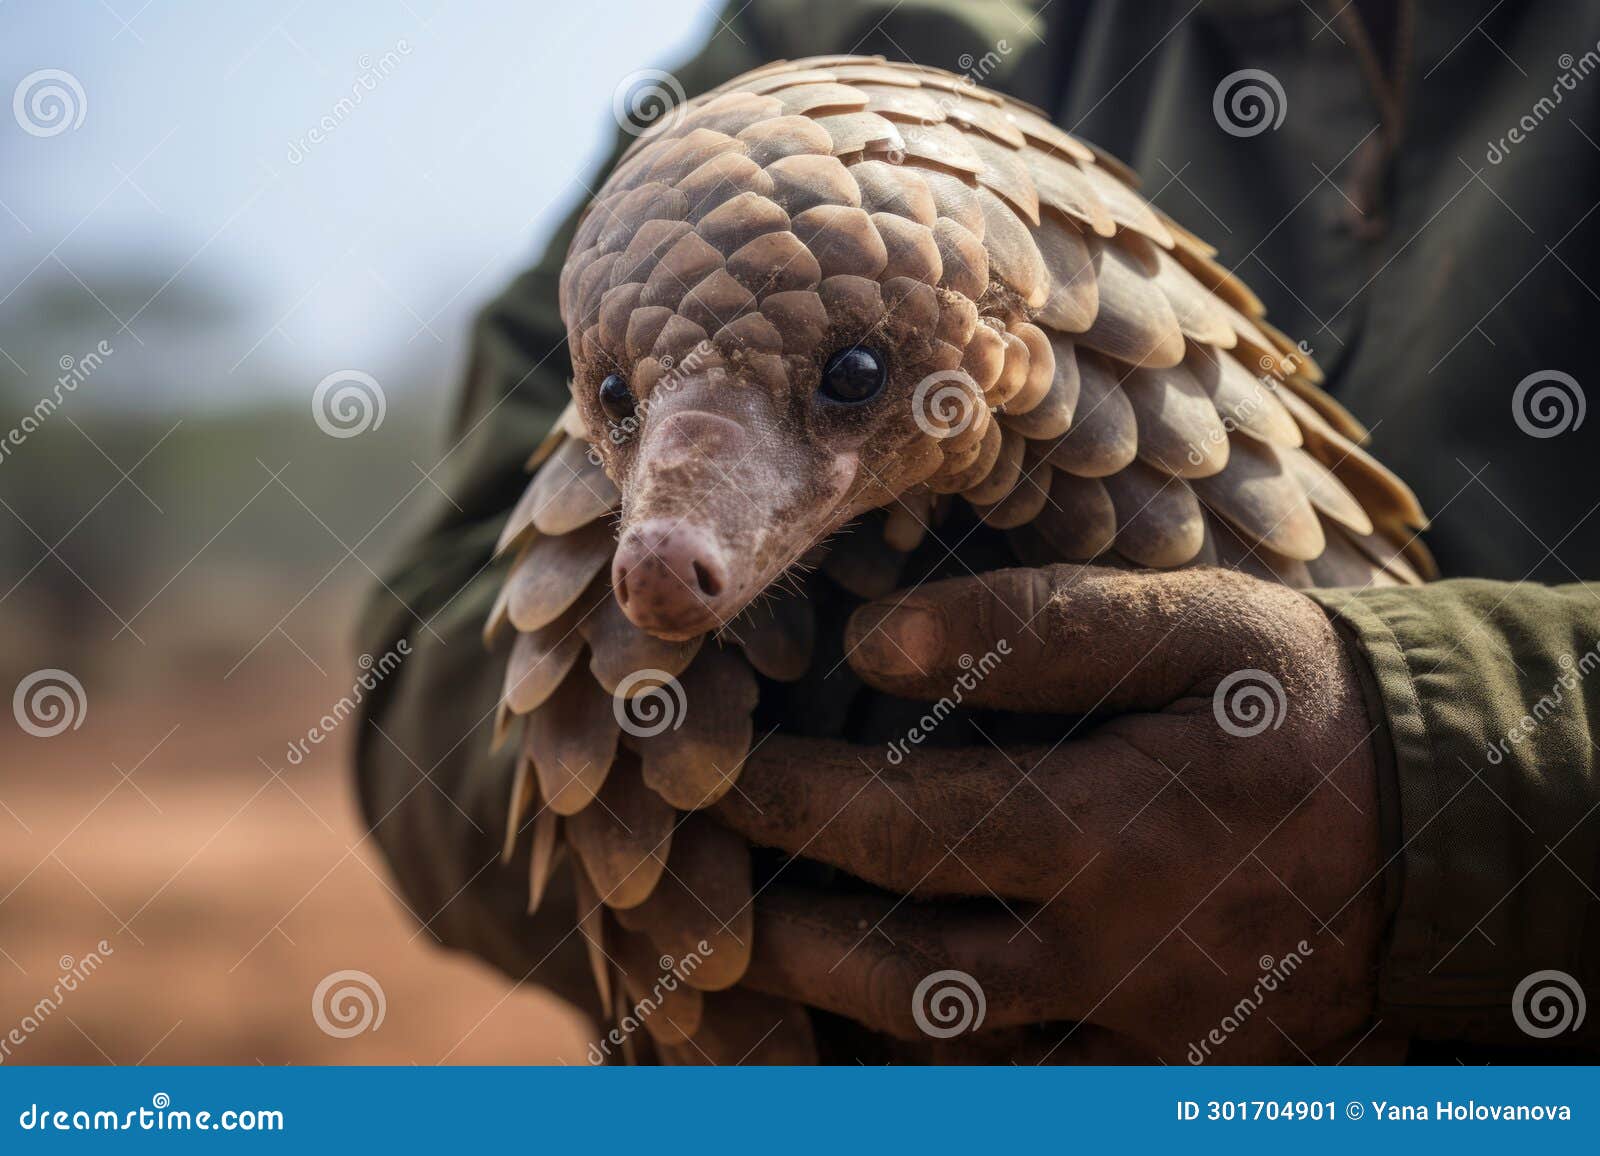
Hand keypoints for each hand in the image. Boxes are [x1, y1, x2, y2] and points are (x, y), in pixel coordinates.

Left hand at [716, 565, 1389, 1062]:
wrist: (1433, 818)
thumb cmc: (1296, 699)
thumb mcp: (1192, 628)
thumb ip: (1036, 632)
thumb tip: (876, 651)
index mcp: (1116, 821)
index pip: (903, 824)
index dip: (784, 804)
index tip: (699, 772)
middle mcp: (1115, 943)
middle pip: (906, 954)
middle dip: (777, 920)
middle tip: (689, 888)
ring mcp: (1134, 1020)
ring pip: (950, 1038)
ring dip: (829, 1003)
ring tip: (743, 956)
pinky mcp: (1159, 1063)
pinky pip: (1020, 1080)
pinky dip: (928, 1060)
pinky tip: (861, 1026)